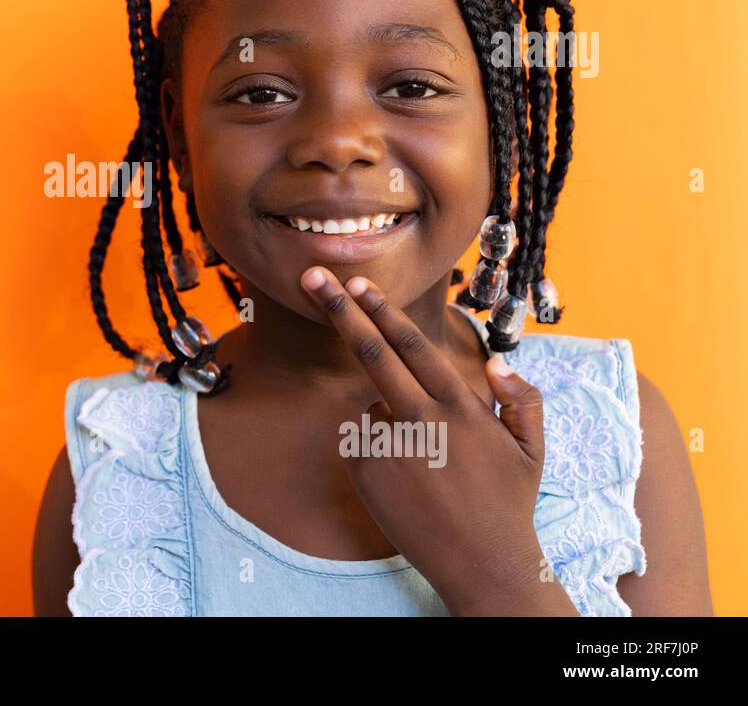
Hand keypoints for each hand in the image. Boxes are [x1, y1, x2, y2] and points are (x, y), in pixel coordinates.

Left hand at [300, 266, 577, 615]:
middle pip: (372, 354)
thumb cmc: (507, 502)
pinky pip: (363, 442)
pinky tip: (407, 481)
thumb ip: (521, 399)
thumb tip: (495, 364)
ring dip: (390, 421)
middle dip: (341, 312)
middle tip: (315, 279)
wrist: (481, 565)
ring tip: (426, 467)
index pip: (412, 346)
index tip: (358, 284)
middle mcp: (421, 420)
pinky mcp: (366, 472)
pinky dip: (378, 450)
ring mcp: (388, 446)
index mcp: (460, 406)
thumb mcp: (530, 448)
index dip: (382, 311)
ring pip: (374, 408)